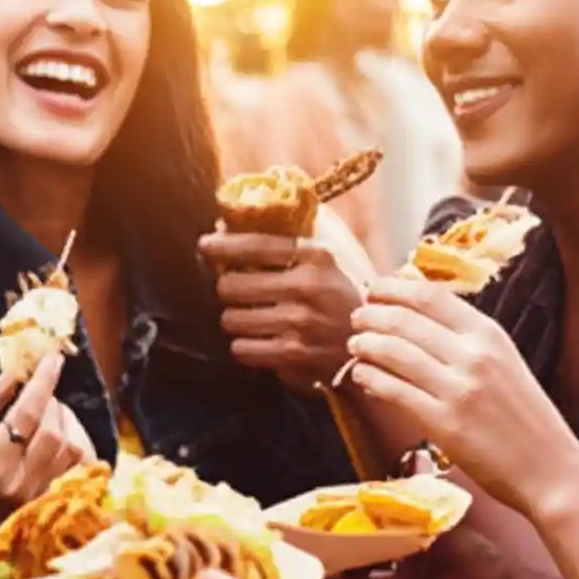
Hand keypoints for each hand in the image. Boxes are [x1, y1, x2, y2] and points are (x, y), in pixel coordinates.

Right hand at [0, 354, 93, 542]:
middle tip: (39, 395)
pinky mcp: (50, 509)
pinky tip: (61, 439)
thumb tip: (17, 373)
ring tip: (47, 416)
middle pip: (55, 430)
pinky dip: (77, 447)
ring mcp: (36, 502)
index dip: (43, 382)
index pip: (27, 413)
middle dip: (52, 403)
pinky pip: (81, 470)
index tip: (54, 358)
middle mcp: (16, 485)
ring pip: (72, 449)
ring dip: (66, 423)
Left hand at [199, 227, 367, 391]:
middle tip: (233, 290)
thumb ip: (290, 237)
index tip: (204, 245)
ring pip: (232, 319)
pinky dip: (244, 346)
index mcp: (316, 257)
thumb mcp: (328, 258)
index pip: (255, 245)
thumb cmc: (340, 295)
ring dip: (235, 319)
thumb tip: (234, 222)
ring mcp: (300, 324)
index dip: (222, 245)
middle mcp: (307, 287)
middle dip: (226, 287)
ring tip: (250, 316)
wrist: (373, 343)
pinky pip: (242, 349)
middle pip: (231, 285)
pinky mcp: (294, 356)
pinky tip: (258, 339)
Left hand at [345, 278, 578, 514]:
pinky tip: (362, 376)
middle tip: (356, 317)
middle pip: (405, 321)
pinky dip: (371, 378)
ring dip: (366, 345)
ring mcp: (458, 389)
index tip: (375, 290)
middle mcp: (473, 355)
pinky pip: (394, 390)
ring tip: (355, 345)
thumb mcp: (504, 363)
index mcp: (490, 335)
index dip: (395, 289)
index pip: (431, 296)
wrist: (550, 469)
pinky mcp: (444, 423)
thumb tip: (413, 320)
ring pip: (394, 353)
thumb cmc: (524, 418)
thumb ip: (465, 341)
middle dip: (373, 315)